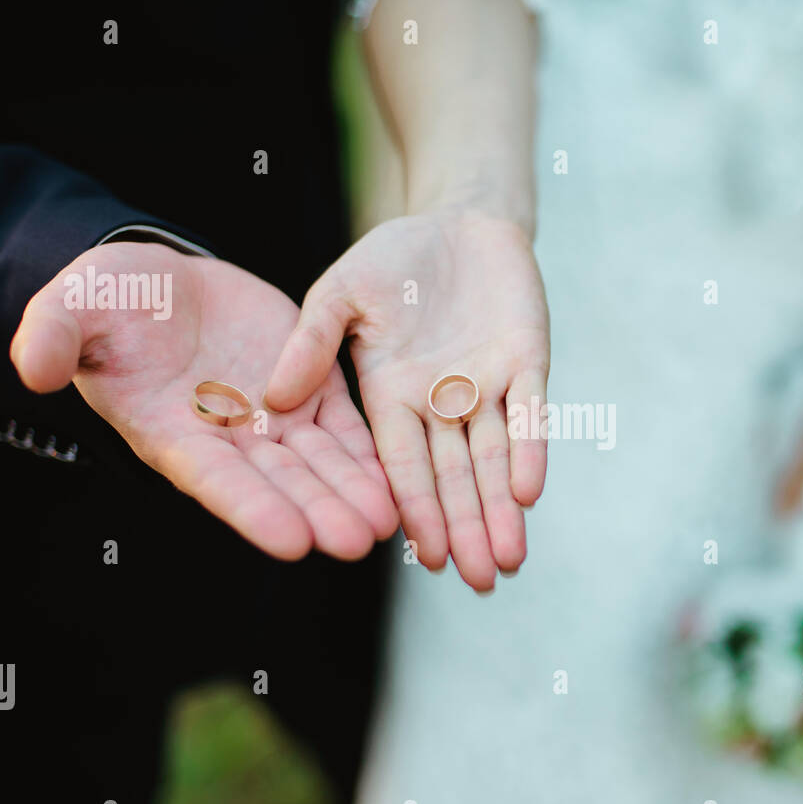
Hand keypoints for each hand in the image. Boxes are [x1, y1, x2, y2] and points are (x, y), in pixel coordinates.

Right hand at [10, 242, 397, 559]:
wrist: (163, 282)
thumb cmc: (110, 303)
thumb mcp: (75, 306)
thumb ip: (55, 336)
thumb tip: (30, 367)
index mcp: (171, 431)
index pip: (215, 480)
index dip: (253, 509)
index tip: (291, 541)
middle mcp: (227, 439)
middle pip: (279, 483)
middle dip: (318, 511)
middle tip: (356, 541)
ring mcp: (270, 418)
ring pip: (318, 462)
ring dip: (351, 491)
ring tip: (388, 523)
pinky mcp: (307, 390)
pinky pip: (343, 425)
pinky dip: (367, 452)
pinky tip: (398, 480)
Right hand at [266, 207, 549, 590]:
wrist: (458, 221)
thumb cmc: (394, 260)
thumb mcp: (341, 292)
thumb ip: (312, 341)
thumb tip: (272, 399)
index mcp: (390, 396)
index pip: (402, 465)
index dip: (412, 509)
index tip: (418, 555)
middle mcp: (439, 403)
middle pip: (454, 477)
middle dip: (465, 528)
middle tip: (479, 582)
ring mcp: (485, 386)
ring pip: (493, 459)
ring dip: (500, 509)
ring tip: (509, 561)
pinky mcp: (526, 363)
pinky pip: (529, 415)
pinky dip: (529, 451)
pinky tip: (529, 493)